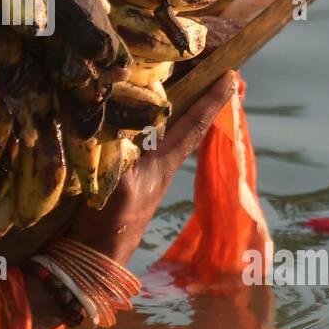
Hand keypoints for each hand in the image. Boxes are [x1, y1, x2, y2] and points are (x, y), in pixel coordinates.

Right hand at [65, 69, 237, 265]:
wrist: (95, 259)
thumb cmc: (111, 224)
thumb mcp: (116, 184)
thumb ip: (119, 154)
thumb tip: (117, 124)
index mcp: (163, 162)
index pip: (193, 125)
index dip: (212, 100)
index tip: (233, 76)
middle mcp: (159, 163)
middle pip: (184, 122)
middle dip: (199, 95)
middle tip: (217, 69)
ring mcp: (144, 171)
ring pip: (164, 130)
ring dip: (175, 106)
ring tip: (186, 80)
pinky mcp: (126, 176)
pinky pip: (140, 139)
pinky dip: (145, 121)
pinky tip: (139, 112)